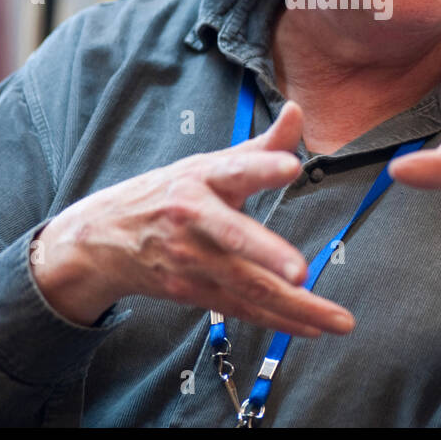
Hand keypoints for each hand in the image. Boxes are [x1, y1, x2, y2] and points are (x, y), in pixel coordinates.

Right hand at [31, 102, 354, 336]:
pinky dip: (278, 320)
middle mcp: (194, 218)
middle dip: (267, 254)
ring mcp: (190, 259)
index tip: (290, 165)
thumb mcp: (208, 164)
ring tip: (337, 321)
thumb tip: (298, 111)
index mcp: (201, 178)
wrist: (103, 238)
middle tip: (301, 271)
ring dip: (295, 306)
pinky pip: (242, 308)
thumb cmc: (169, 194)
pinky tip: (312, 327)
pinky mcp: (190, 291)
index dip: (263, 167)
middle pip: (235, 237)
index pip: (235, 169)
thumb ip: (261, 146)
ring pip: (246, 286)